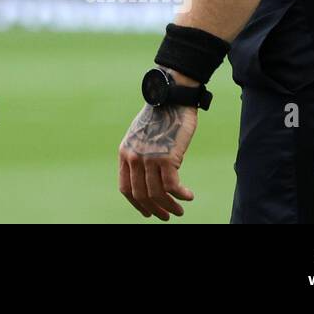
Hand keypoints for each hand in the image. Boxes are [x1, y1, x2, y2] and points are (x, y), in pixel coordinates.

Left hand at [117, 93, 197, 220]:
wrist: (170, 98)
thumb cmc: (160, 117)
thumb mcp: (140, 136)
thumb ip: (139, 155)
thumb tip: (148, 178)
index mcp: (124, 153)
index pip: (126, 188)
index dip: (137, 204)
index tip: (148, 212)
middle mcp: (134, 157)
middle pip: (141, 194)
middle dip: (154, 209)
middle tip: (167, 216)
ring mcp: (149, 158)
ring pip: (158, 194)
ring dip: (170, 206)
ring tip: (179, 210)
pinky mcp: (167, 157)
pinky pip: (172, 186)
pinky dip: (181, 195)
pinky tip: (188, 196)